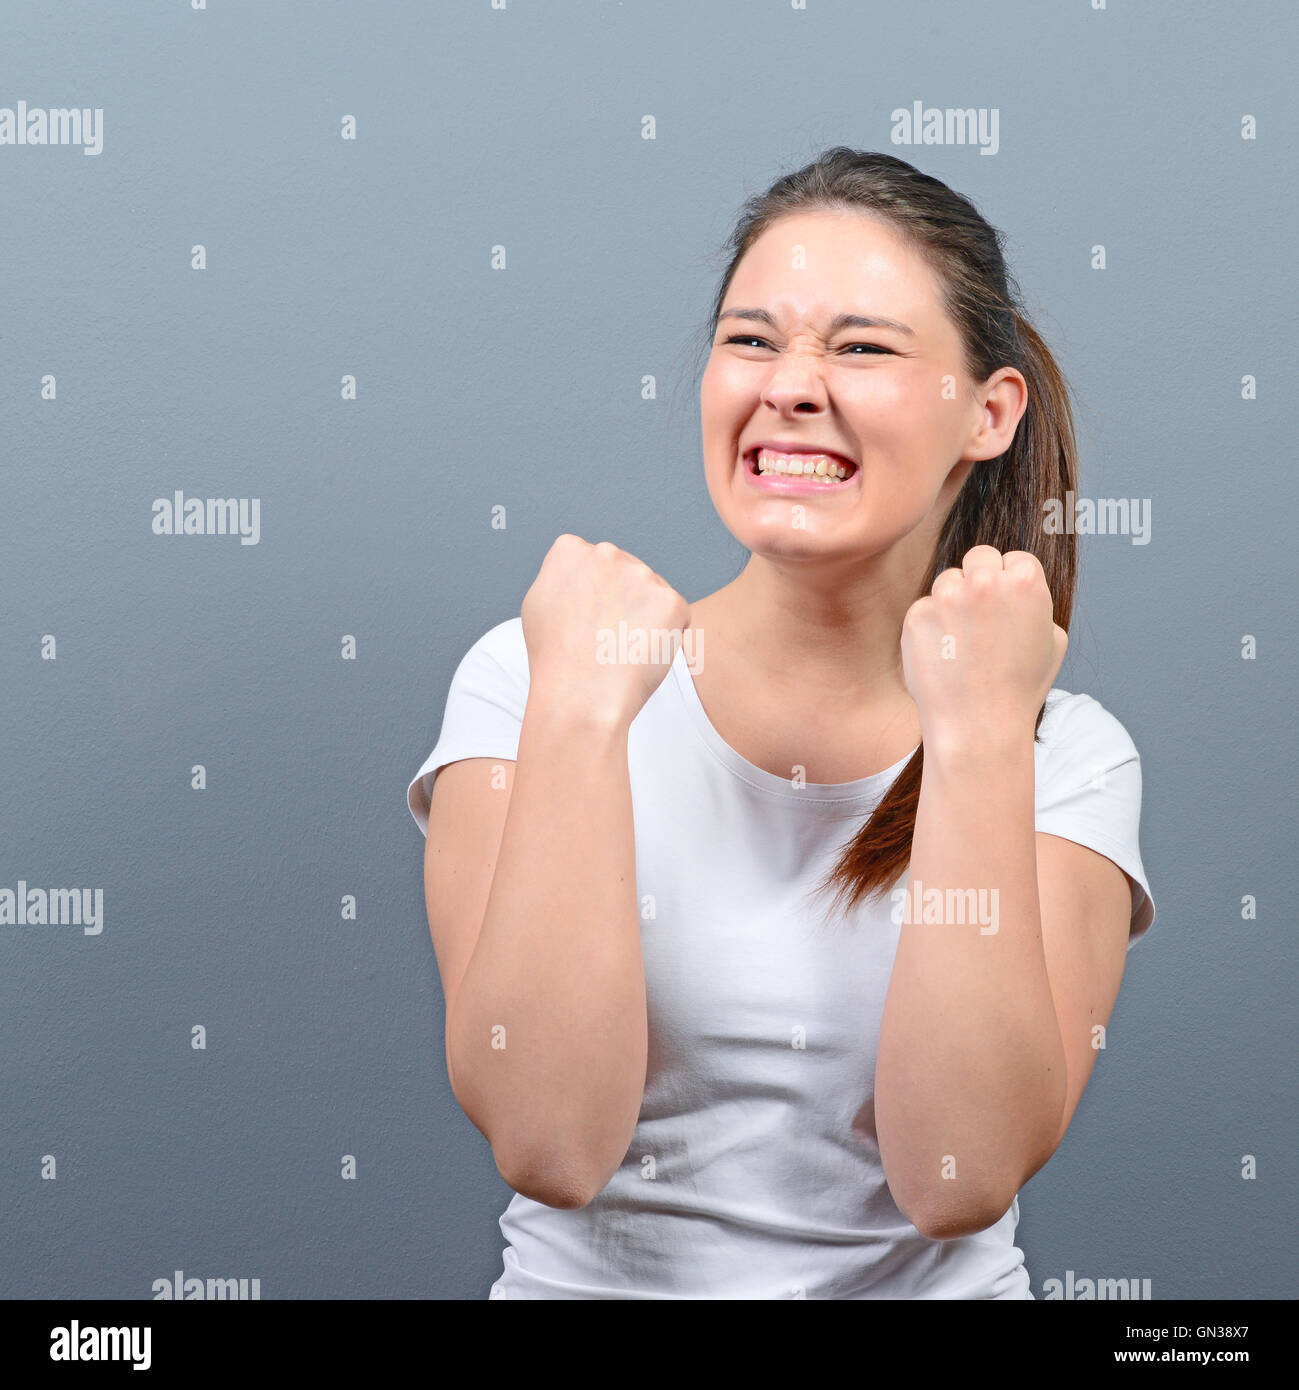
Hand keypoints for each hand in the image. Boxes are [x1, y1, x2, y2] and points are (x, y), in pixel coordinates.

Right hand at [521, 533, 690, 727]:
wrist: (579, 696)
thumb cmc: (555, 660)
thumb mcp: (538, 603)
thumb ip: (562, 577)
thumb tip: (579, 571)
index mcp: (569, 550)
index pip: (594, 562)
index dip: (595, 595)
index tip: (586, 619)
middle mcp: (605, 553)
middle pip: (627, 573)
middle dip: (624, 601)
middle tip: (605, 637)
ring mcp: (640, 574)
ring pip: (653, 593)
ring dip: (646, 617)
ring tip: (621, 648)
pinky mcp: (670, 600)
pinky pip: (677, 615)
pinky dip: (667, 635)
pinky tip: (642, 653)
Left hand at [900, 545, 1066, 745]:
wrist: (978, 724)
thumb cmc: (1020, 688)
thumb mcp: (1053, 641)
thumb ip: (1036, 604)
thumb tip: (1020, 590)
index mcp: (1025, 582)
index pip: (1015, 558)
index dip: (1011, 583)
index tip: (1007, 608)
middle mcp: (985, 581)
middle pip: (979, 557)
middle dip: (980, 579)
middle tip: (981, 618)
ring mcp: (947, 596)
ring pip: (948, 580)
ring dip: (954, 602)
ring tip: (964, 645)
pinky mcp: (917, 614)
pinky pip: (925, 608)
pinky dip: (931, 628)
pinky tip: (944, 655)